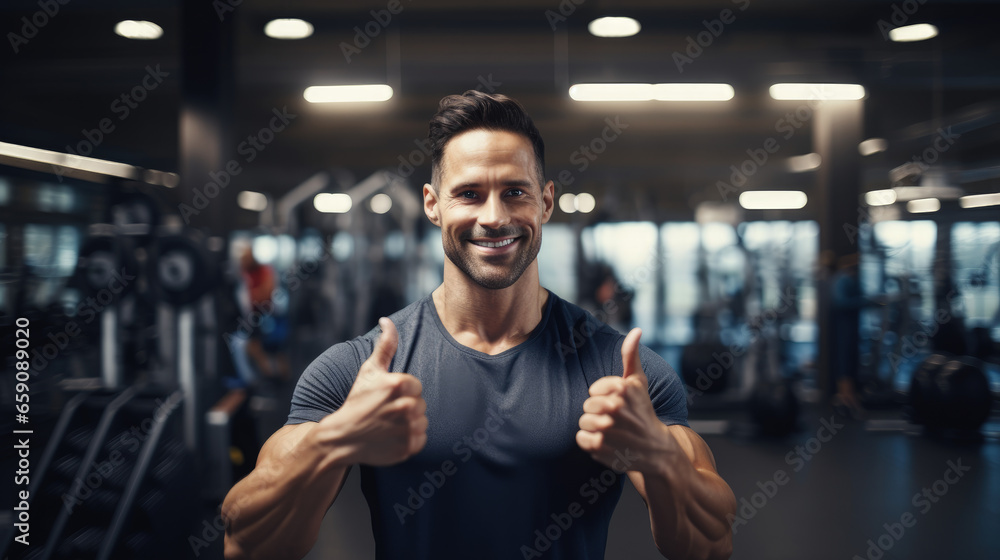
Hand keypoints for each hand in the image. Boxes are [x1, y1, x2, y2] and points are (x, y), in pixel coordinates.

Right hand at [313, 318, 427, 465]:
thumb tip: (386, 320)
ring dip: (409, 424)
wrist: (342, 437)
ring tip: (388, 425)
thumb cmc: (357, 401)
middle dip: (406, 407)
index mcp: (399, 385)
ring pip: (422, 421)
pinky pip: (421, 439)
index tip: (386, 398)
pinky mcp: (408, 448)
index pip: (417, 386)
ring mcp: (407, 429)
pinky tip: (392, 437)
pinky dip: (409, 440)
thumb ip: (385, 345)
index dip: (402, 392)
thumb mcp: (369, 370)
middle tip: (385, 412)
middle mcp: (405, 406)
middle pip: (421, 404)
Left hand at [576, 328, 677, 474]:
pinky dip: (590, 443)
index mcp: (621, 388)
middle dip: (598, 413)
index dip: (604, 398)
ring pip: (582, 422)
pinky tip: (607, 443)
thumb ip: (631, 355)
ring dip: (594, 428)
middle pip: (587, 406)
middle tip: (616, 420)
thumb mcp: (639, 382)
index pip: (593, 391)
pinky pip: (580, 438)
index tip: (619, 405)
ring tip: (612, 432)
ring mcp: (606, 428)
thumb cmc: (643, 412)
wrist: (655, 448)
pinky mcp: (600, 446)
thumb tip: (636, 330)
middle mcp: (614, 407)